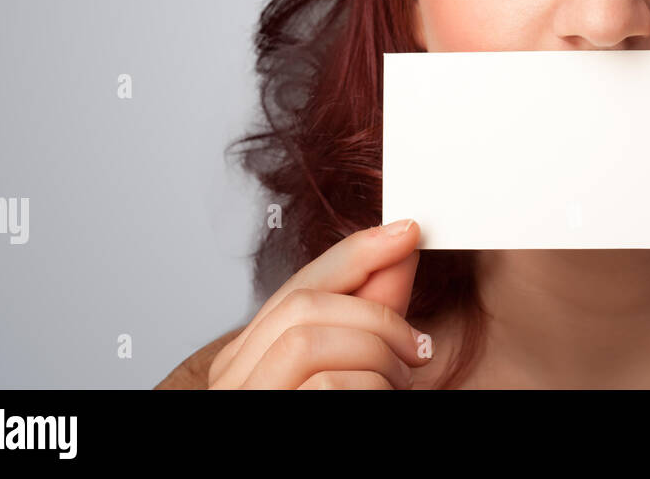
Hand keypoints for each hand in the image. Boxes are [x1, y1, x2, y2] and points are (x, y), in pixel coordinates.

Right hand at [207, 218, 430, 388]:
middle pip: (301, 305)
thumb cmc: (338, 410)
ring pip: (308, 341)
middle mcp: (231, 378)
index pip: (296, 287)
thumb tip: (400, 243)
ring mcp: (244, 399)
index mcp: (248, 357)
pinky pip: (326, 383)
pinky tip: (383, 400)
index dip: (356, 253)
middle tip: (417, 349)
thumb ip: (372, 312)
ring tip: (401, 383)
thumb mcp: (357, 364)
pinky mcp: (265, 417)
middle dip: (375, 316)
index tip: (408, 231)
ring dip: (376, 354)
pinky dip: (372, 387)